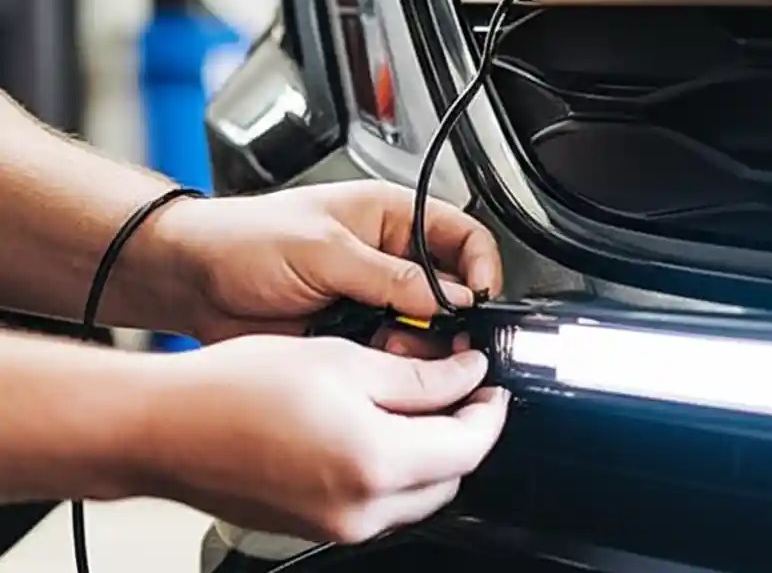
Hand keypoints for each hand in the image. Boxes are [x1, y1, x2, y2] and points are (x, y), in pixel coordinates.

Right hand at [137, 334, 507, 542]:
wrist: (163, 427)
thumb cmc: (235, 389)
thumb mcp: (345, 362)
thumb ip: (419, 377)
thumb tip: (467, 375)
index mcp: (377, 463)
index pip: (470, 447)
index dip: (490, 412)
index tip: (490, 385)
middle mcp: (362, 509)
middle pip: (449, 478)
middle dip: (463, 434)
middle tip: (459, 389)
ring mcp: (337, 525)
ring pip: (415, 496)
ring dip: (428, 454)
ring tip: (413, 403)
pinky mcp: (315, 526)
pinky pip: (376, 505)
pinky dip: (390, 470)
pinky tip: (373, 428)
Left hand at [153, 180, 502, 343]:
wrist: (190, 280)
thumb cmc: (244, 240)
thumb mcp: (325, 251)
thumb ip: (392, 277)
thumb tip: (452, 299)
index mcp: (391, 217)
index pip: (463, 237)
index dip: (482, 267)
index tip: (479, 299)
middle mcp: (390, 258)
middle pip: (452, 290)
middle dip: (450, 318)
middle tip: (436, 335)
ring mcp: (373, 298)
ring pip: (425, 329)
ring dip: (417, 344)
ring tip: (391, 346)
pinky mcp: (354, 333)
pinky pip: (392, 354)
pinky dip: (389, 363)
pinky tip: (369, 359)